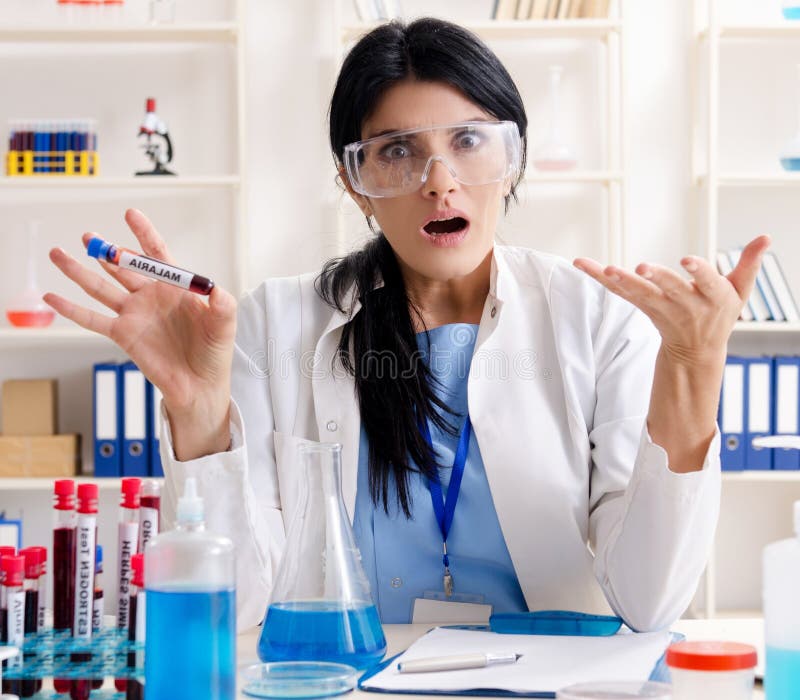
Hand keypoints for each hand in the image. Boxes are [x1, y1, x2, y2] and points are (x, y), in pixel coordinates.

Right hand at [45, 209, 236, 451]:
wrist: (200, 384)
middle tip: (89, 236)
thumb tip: (215, 288)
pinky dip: (70, 309)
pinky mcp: (122, 334)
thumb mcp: (225, 324)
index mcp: (176, 287)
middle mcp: (151, 296)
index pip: (157, 254)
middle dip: (106, 251)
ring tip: (59, 253)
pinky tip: (51, 297)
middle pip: (124, 266)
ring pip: (101, 287)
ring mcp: (134, 314)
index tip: (130, 214)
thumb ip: (222, 304)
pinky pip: (92, 319)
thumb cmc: (214, 352)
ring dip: (80, 271)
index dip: (143, 233)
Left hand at [573, 235, 771, 366]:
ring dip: (622, 281)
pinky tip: (583, 264)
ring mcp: (662, 309)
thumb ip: (750, 265)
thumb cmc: (721, 314)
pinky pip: (619, 292)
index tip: (687, 261)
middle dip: (658, 279)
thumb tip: (766, 237)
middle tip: (642, 267)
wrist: (696, 351)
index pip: (708, 284)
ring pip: (640, 294)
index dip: (699, 272)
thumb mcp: (740, 292)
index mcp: (715, 298)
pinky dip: (600, 279)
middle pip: (670, 290)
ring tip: (606, 269)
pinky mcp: (642, 308)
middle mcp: (687, 305)